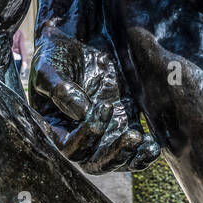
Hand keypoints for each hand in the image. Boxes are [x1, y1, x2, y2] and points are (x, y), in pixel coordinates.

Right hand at [30, 26, 159, 172]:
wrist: (81, 40)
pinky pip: (134, 149)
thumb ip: (58, 89)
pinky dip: (143, 153)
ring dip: (132, 157)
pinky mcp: (124, 122)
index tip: (104, 106)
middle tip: (131, 136)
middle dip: (114, 155)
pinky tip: (153, 145)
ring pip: (116, 160)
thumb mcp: (49, 67)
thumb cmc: (58, 54)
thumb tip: (80, 113)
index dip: (88, 135)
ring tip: (147, 145)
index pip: (72, 149)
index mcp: (57, 128)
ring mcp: (104, 131)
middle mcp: (80, 136)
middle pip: (95, 163)